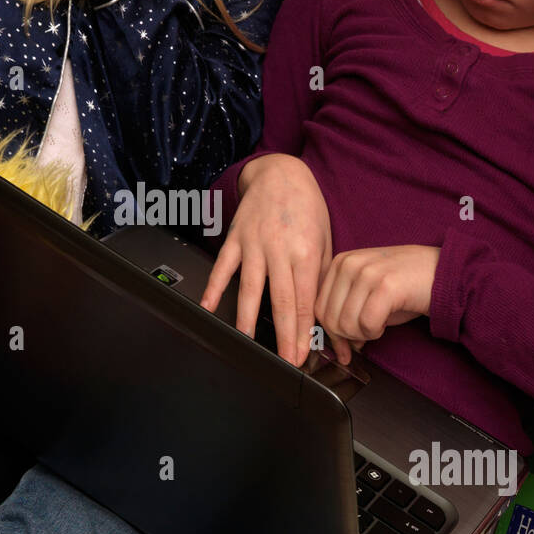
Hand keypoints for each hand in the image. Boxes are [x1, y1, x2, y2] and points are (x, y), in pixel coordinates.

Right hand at [200, 153, 332, 365]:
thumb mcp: (325, 239)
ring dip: (246, 318)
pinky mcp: (235, 238)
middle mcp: (280, 248)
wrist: (281, 173)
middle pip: (281, 299)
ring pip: (250, 287)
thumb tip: (324, 314)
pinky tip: (208, 307)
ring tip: (247, 342)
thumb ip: (321, 276)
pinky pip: (223, 266)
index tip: (302, 353)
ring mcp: (254, 243)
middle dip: (283, 334)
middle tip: (284, 360)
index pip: (305, 299)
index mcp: (307, 251)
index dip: (303, 329)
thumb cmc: (307, 208)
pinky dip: (213, 287)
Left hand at [314, 244, 440, 363]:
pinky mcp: (386, 285)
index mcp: (341, 262)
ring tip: (377, 326)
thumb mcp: (368, 292)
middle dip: (346, 337)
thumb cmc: (408, 286)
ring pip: (345, 324)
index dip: (331, 333)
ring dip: (362, 335)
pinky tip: (384, 325)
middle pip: (329, 318)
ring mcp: (368, 272)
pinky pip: (366, 324)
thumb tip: (335, 341)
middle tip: (365, 338)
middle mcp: (350, 263)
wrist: (446, 274)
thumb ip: (345, 310)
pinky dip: (375, 332)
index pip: (318, 307)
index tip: (345, 345)